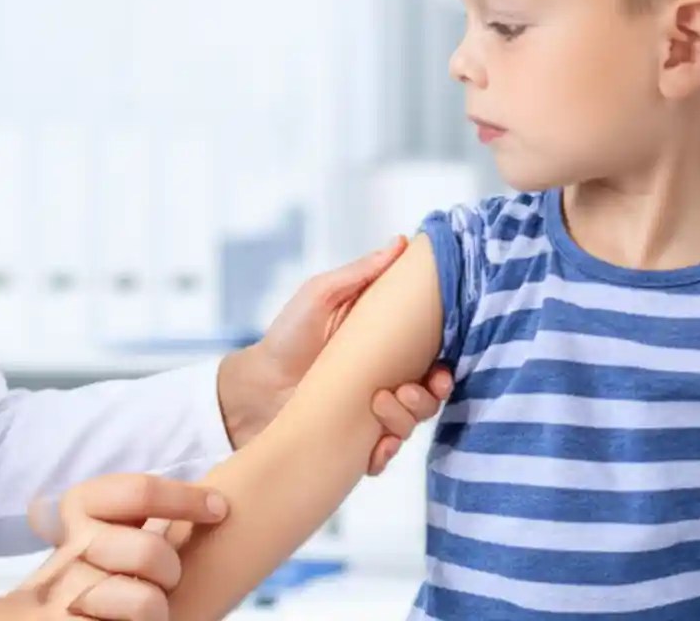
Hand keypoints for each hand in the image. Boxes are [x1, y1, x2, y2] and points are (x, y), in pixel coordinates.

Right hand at [7, 474, 228, 619]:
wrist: (52, 619)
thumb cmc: (99, 576)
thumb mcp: (110, 533)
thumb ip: (137, 509)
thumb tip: (210, 495)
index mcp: (77, 513)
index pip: (139, 492)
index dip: (185, 498)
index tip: (219, 508)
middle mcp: (64, 551)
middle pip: (149, 551)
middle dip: (171, 570)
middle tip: (164, 582)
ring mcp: (60, 598)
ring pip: (146, 602)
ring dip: (156, 611)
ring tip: (144, 613)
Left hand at [216, 236, 453, 466]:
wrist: (255, 384)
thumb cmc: (287, 335)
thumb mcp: (320, 295)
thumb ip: (361, 273)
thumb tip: (401, 242)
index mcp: (385, 347)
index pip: (431, 357)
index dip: (444, 362)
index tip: (444, 364)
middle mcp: (384, 382)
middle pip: (428, 395)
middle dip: (430, 396)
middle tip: (413, 389)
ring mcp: (370, 415)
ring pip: (409, 425)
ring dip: (406, 419)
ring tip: (382, 404)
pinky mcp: (353, 443)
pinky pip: (381, 456)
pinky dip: (383, 453)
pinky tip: (375, 446)